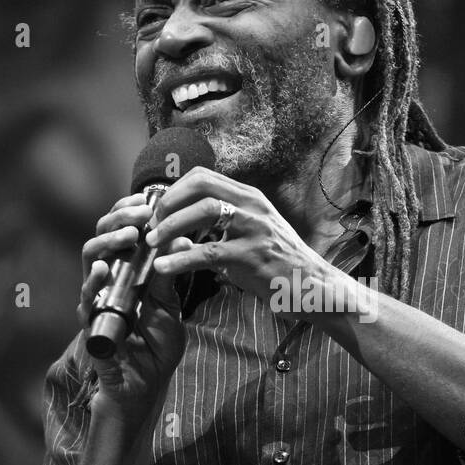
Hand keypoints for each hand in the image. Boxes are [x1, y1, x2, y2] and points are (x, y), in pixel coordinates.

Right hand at [78, 192, 187, 418]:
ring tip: (128, 234)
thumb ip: (170, 275)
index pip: (122, 230)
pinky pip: (86, 299)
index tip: (150, 199)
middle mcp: (107, 278)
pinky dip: (92, 283)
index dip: (130, 211)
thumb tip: (183, 238)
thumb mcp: (169, 305)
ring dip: (108, 242)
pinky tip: (102, 270)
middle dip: (120, 218)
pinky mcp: (89, 323)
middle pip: (102, 236)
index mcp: (126, 270)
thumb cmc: (156, 345)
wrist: (145, 385)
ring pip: (89, 259)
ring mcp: (95, 298)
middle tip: (141, 211)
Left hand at [144, 168, 334, 311]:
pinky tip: (164, 268)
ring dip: (171, 226)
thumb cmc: (279, 263)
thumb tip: (184, 224)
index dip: (174, 191)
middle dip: (168, 203)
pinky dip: (180, 259)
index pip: (203, 177)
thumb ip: (225, 223)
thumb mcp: (254, 231)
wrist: (313, 287)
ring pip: (204, 212)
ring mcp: (255, 229)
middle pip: (200, 186)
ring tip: (153, 243)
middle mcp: (252, 206)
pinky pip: (208, 252)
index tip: (158, 211)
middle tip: (151, 225)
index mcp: (249, 197)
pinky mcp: (253, 256)